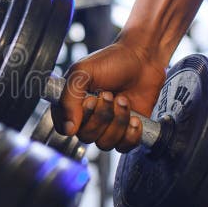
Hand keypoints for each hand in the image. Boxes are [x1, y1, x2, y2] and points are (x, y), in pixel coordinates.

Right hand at [51, 40, 165, 151]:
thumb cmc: (113, 60)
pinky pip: (123, 147)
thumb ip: (69, 98)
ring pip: (105, 144)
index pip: (63, 128)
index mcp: (72, 104)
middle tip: (109, 95)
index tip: (90, 101)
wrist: (143, 59)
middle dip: (102, 116)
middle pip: (86, 137)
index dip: (77, 120)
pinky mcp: (126, 131)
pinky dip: (131, 134)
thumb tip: (68, 128)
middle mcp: (87, 118)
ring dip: (118, 122)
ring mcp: (107, 126)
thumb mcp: (83, 72)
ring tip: (124, 101)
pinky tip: (135, 118)